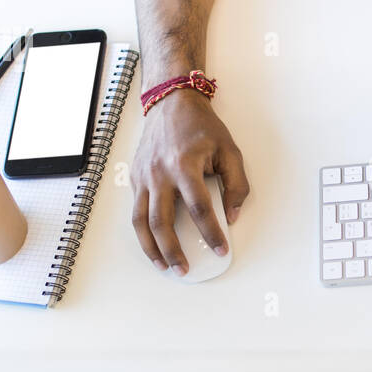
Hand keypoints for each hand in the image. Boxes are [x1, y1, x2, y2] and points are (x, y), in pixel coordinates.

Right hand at [130, 89, 249, 274]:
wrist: (170, 102)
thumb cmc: (200, 126)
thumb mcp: (230, 150)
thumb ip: (236, 185)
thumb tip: (232, 215)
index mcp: (184, 165)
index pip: (200, 209)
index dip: (211, 233)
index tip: (221, 250)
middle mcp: (159, 173)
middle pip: (162, 222)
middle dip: (174, 251)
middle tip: (185, 269)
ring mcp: (143, 177)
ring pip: (141, 222)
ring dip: (152, 249)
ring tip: (164, 266)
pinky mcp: (135, 178)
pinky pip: (136, 211)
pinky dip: (143, 232)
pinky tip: (152, 245)